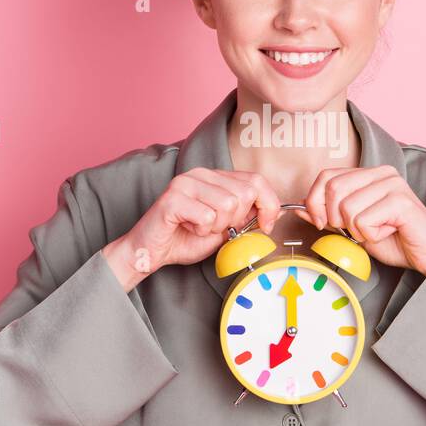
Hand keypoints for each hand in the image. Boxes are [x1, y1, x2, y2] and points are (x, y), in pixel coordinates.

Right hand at [102, 168, 280, 290]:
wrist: (151, 252)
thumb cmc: (185, 239)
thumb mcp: (225, 229)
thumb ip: (246, 216)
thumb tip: (273, 212)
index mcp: (215, 177)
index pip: (256, 180)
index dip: (269, 205)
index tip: (266, 225)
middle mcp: (201, 173)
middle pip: (244, 193)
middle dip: (237, 220)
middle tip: (216, 228)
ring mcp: (185, 182)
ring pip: (227, 205)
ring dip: (217, 226)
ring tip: (200, 228)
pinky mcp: (173, 198)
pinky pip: (207, 216)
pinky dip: (202, 230)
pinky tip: (188, 228)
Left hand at [294, 165, 425, 274]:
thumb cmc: (394, 240)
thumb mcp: (352, 228)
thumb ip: (328, 215)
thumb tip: (298, 208)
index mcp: (369, 173)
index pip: (326, 176)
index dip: (315, 201)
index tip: (323, 223)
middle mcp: (381, 173)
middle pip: (333, 190)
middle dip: (336, 218)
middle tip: (355, 231)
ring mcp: (393, 185)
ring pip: (347, 208)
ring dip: (357, 230)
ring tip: (376, 231)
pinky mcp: (401, 201)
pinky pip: (364, 220)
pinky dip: (370, 235)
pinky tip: (388, 232)